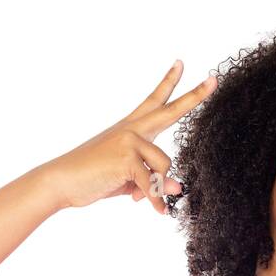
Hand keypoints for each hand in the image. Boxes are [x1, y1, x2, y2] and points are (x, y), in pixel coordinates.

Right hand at [40, 60, 215, 213]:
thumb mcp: (129, 180)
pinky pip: (153, 184)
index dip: (168, 82)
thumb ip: (155, 181)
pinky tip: (158, 212)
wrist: (61, 182)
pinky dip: (155, 200)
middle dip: (194, 97)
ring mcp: (128, 140)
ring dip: (158, 186)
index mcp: (131, 128)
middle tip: (214, 80)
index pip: (154, 101)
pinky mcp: (126, 158)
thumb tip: (178, 187)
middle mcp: (131, 129)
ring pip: (164, 164)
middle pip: (169, 110)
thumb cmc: (93, 178)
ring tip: (147, 200)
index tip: (181, 64)